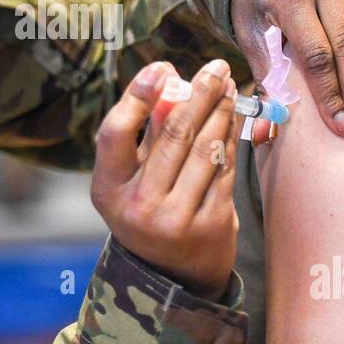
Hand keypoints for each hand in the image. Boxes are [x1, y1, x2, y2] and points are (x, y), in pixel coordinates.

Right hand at [91, 60, 238, 300]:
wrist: (174, 276)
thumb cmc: (149, 211)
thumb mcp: (132, 179)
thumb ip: (147, 134)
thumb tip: (169, 80)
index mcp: (108, 190)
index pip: (116, 132)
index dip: (138, 95)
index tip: (161, 67)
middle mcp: (138, 206)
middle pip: (172, 135)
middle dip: (198, 94)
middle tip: (214, 68)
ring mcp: (176, 218)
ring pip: (205, 148)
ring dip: (221, 110)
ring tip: (228, 86)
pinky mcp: (212, 224)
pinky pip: (225, 169)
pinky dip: (232, 137)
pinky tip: (236, 116)